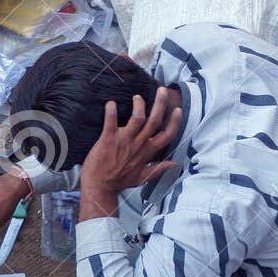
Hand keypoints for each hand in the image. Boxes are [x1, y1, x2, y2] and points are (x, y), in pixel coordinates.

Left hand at [79, 86, 182, 218]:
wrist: (99, 187)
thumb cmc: (119, 181)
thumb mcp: (142, 177)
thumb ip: (158, 169)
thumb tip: (174, 165)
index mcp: (147, 152)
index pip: (166, 135)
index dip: (174, 122)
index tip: (178, 110)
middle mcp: (138, 144)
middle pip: (155, 121)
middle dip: (160, 104)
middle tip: (162, 90)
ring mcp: (124, 141)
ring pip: (138, 118)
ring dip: (139, 105)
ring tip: (137, 97)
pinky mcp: (108, 139)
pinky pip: (111, 122)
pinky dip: (111, 112)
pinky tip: (111, 103)